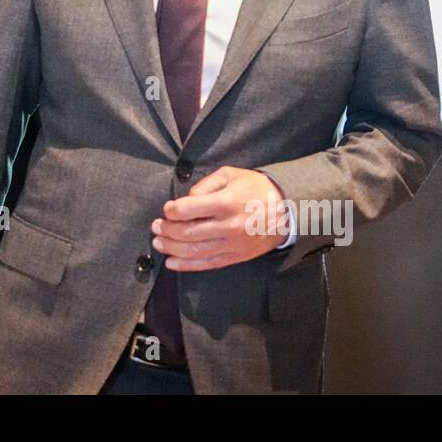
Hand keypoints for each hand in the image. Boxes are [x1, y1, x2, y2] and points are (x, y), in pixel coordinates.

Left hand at [151, 166, 289, 271]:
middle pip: (188, 232)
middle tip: (155, 227)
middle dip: (167, 230)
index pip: (188, 210)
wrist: (287, 210)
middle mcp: (228, 226)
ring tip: (158, 243)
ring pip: (195, 251)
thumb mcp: (231, 175)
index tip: (167, 209)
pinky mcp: (236, 257)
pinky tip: (172, 263)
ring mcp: (232, 244)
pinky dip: (187, 266)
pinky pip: (208, 264)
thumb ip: (206, 184)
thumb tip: (187, 200)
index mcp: (226, 203)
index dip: (172, 210)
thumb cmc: (255, 188)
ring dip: (172, 248)